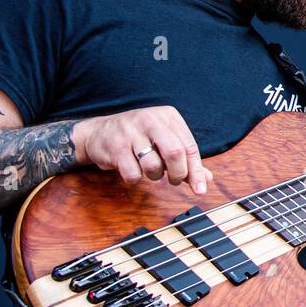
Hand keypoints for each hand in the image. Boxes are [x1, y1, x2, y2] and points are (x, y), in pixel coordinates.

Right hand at [74, 106, 213, 193]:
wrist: (98, 132)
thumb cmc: (138, 138)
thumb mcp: (164, 141)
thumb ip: (185, 159)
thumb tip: (206, 179)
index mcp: (168, 116)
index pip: (189, 146)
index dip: (196, 171)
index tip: (200, 190)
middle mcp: (151, 119)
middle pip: (175, 152)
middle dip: (178, 174)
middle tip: (174, 181)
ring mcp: (131, 132)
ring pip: (153, 165)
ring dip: (154, 176)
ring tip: (149, 170)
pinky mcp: (115, 146)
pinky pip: (133, 174)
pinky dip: (135, 178)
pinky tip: (131, 168)